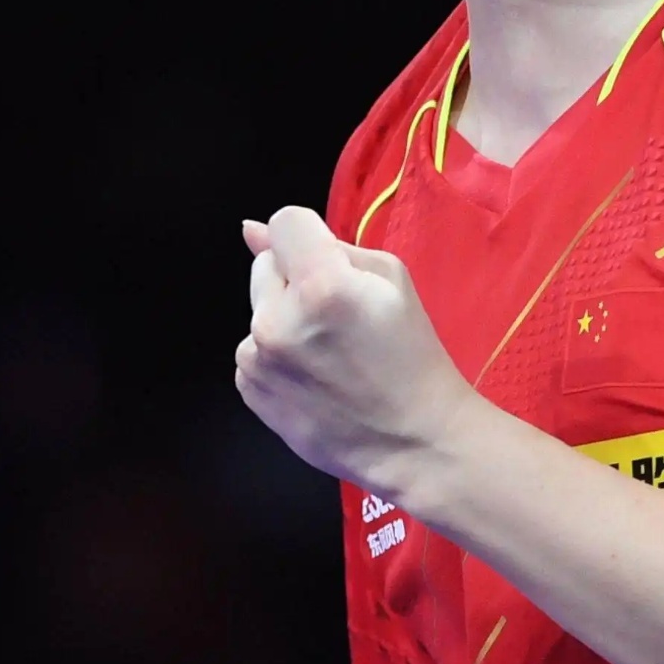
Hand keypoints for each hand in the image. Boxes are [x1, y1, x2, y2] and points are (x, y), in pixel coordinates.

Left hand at [237, 206, 477, 496]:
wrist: (414, 442)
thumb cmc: (413, 356)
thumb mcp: (392, 281)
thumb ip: (327, 246)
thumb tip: (253, 231)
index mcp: (320, 285)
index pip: (285, 222)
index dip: (310, 236)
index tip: (333, 265)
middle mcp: (276, 320)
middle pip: (265, 265)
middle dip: (295, 279)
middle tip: (338, 316)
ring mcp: (256, 359)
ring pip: (259, 309)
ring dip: (284, 319)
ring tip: (328, 354)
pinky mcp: (249, 389)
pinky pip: (253, 349)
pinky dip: (276, 355)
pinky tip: (313, 378)